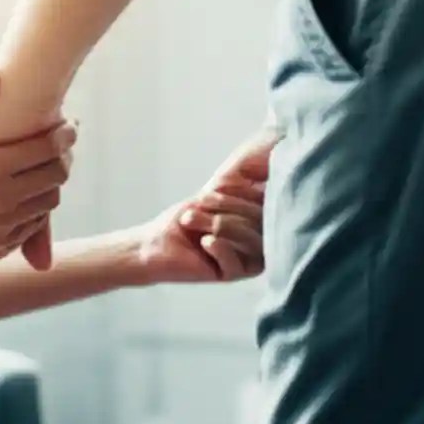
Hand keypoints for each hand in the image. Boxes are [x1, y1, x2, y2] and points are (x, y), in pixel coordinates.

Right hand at [0, 69, 75, 256]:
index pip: (47, 148)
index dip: (65, 134)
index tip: (69, 124)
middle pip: (56, 176)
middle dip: (63, 158)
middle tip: (60, 144)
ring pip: (48, 203)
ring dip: (51, 183)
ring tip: (42, 165)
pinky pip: (31, 226)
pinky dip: (35, 209)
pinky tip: (25, 193)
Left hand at [123, 128, 279, 283]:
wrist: (156, 244)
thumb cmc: (184, 219)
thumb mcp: (212, 193)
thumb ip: (237, 180)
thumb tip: (264, 148)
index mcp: (258, 217)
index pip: (268, 204)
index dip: (243, 194)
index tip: (210, 191)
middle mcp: (258, 237)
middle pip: (263, 221)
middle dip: (229, 208)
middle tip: (199, 204)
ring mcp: (247, 257)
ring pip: (254, 242)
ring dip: (221, 225)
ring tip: (192, 220)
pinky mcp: (232, 274)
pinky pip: (237, 264)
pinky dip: (221, 249)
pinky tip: (205, 242)